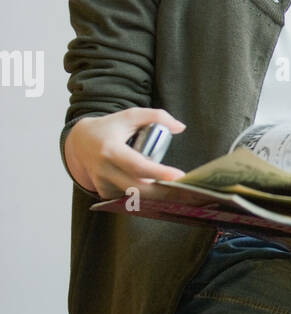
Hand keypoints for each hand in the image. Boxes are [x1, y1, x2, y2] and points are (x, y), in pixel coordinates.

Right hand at [63, 108, 187, 200]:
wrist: (80, 143)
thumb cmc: (109, 128)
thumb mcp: (130, 116)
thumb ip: (157, 116)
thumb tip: (180, 127)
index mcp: (110, 149)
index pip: (137, 165)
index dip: (158, 172)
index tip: (178, 176)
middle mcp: (104, 169)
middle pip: (137, 188)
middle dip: (162, 193)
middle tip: (186, 192)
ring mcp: (103, 183)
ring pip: (134, 196)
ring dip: (155, 196)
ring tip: (176, 194)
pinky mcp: (104, 192)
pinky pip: (128, 198)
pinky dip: (143, 196)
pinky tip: (157, 194)